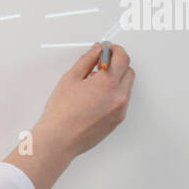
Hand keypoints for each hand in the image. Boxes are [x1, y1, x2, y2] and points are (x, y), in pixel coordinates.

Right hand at [35, 42, 134, 159]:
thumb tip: (96, 50)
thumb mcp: (70, 79)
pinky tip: (95, 98)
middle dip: (117, 64)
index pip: (122, 58)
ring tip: (93, 84)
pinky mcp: (117, 120)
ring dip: (115, 80)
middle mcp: (119, 96)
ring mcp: (120, 109)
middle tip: (100, 65)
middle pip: (128, 71)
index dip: (115, 50)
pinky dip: (113, 94)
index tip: (107, 49)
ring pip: (125, 86)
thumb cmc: (61, 113)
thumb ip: (86, 60)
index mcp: (107, 83)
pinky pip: (121, 100)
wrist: (59, 139)